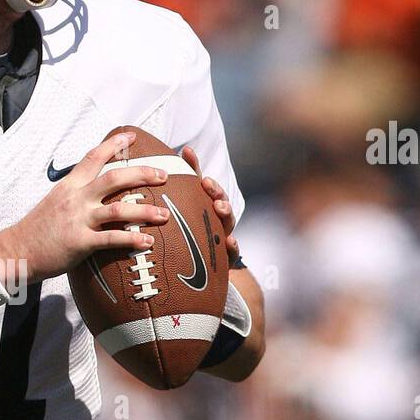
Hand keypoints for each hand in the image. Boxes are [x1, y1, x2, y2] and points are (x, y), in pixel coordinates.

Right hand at [0, 130, 170, 286]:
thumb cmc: (38, 229)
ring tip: (165, 214)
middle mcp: (76, 198)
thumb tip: (96, 190)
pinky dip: (132, 239)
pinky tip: (148, 241)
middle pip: (114, 178)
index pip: (93, 157)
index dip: (114, 144)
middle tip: (163, 175)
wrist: (17, 250)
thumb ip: (76, 194)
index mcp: (70, 186)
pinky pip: (112, 239)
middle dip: (142, 173)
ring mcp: (78, 220)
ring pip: (119, 209)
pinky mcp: (80, 242)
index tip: (132, 136)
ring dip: (145, 211)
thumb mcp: (55, 202)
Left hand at [181, 145, 239, 266]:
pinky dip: (233, 246)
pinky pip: (232, 253)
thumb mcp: (189, 205)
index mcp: (209, 207)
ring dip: (225, 212)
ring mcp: (223, 237)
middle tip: (207, 184)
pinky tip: (230, 240)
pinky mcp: (226, 259)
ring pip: (227, 223)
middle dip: (216, 192)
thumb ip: (188, 178)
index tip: (198, 170)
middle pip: (221, 203)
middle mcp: (219, 220)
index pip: (209, 190)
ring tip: (219, 206)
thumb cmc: (195, 232)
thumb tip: (186, 148)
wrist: (203, 271)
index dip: (206, 180)